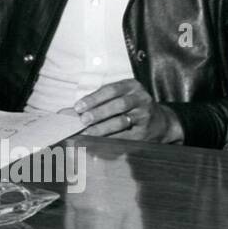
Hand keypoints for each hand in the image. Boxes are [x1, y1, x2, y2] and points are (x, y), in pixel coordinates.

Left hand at [61, 79, 183, 143]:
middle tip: (83, 120)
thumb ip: (95, 102)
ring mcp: (145, 116)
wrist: (162, 123)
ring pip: (122, 121)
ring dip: (103, 127)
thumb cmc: (130, 107)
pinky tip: (97, 141)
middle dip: (98, 112)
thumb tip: (65, 112)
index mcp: (132, 86)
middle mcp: (141, 98)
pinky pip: (125, 136)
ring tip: (88, 132)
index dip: (94, 98)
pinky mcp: (145, 133)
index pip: (111, 90)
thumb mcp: (118, 97)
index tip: (78, 107)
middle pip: (118, 104)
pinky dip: (110, 139)